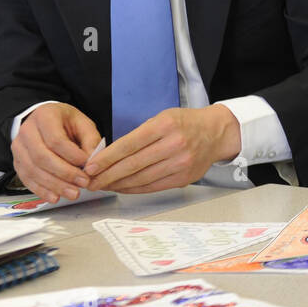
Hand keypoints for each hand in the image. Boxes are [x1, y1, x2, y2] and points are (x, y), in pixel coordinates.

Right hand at [12, 103, 101, 203]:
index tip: (87, 165)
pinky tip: (55, 197)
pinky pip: (26, 179)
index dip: (72, 155)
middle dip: (65, 173)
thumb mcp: (82, 123)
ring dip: (54, 185)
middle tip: (83, 183)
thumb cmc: (64, 122)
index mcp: (44, 116)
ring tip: (73, 193)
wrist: (43, 121)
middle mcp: (27, 131)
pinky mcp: (17, 162)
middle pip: (42, 157)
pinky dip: (41, 190)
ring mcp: (19, 148)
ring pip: (33, 170)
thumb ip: (90, 140)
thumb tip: (93, 162)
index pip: (55, 140)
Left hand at [84, 105, 240, 193]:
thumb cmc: (186, 123)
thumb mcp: (163, 117)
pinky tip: (122, 188)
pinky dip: (134, 189)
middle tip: (90, 182)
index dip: (107, 158)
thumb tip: (110, 155)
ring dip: (118, 185)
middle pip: (133, 165)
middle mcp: (174, 145)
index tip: (90, 167)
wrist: (216, 132)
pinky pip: (153, 186)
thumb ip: (139, 135)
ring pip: (141, 179)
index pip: (129, 145)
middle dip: (107, 176)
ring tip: (103, 186)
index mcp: (165, 125)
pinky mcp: (184, 178)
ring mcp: (181, 163)